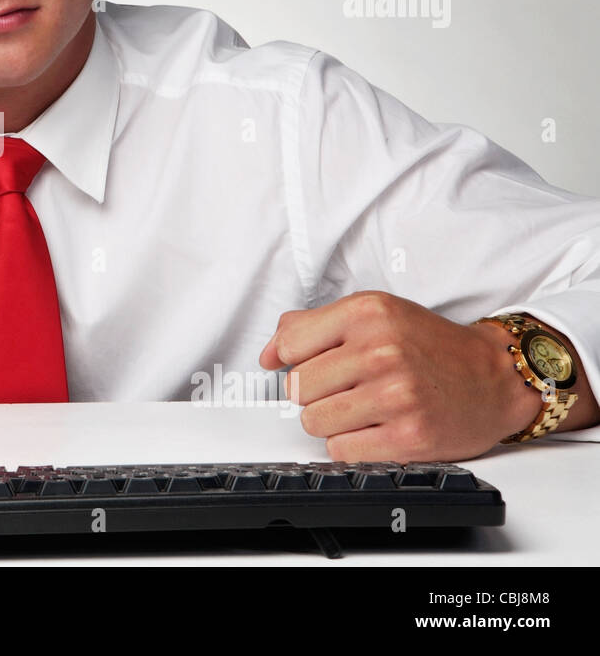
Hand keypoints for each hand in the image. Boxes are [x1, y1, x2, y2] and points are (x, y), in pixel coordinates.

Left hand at [257, 290, 540, 461]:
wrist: (496, 378)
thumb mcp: (374, 314)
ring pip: (314, 421)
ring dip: (332, 421)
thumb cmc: (431, 346)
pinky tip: (375, 428)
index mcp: (368, 313)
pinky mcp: (408, 437)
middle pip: (298, 387)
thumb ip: (311, 326)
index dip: (294, 360)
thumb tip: (267, 355)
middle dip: (316, 392)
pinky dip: (351, 445)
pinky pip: (340, 450)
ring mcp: (395, 395)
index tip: (311, 365)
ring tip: (363, 408)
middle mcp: (381, 351)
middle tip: (348, 388)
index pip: (289, 344)